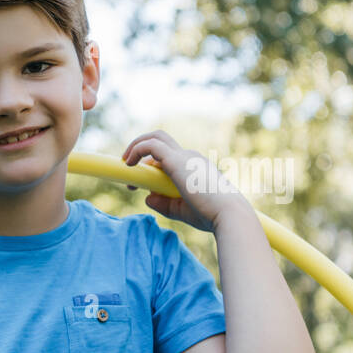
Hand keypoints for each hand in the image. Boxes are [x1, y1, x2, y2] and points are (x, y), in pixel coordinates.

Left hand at [121, 130, 245, 232]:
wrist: (227, 214)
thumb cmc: (210, 214)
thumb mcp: (182, 210)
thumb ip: (164, 203)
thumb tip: (147, 197)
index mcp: (193, 166)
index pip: (168, 156)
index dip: (149, 165)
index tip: (138, 183)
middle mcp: (189, 157)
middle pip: (160, 141)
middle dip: (140, 150)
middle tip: (128, 168)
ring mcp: (184, 156)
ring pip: (155, 138)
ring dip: (135, 148)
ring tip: (125, 165)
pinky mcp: (176, 160)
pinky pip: (151, 146)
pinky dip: (136, 150)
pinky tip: (129, 164)